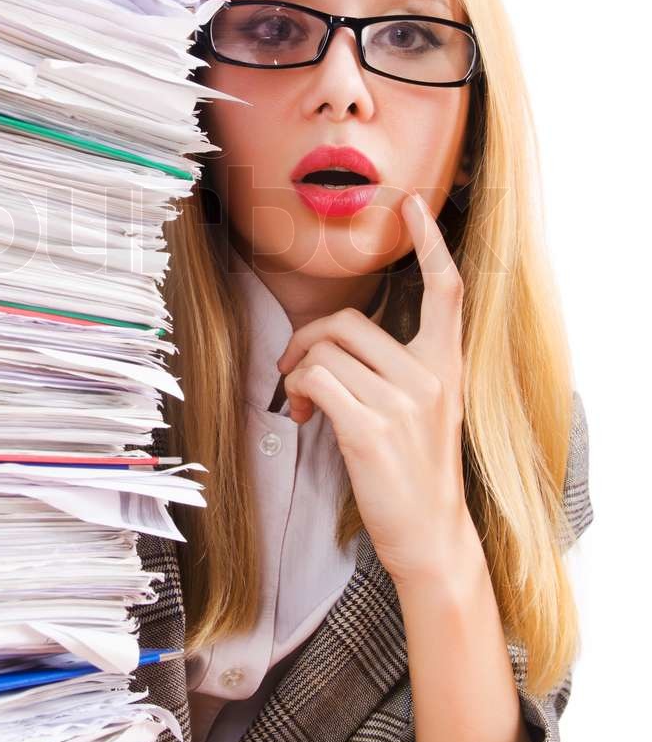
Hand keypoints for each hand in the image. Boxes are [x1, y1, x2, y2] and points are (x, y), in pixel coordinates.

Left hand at [276, 192, 473, 584]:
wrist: (430, 536)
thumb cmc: (416, 474)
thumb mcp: (425, 411)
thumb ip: (398, 371)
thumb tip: (333, 348)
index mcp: (447, 366)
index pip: (448, 291)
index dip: (432, 244)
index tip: (415, 206)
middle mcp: (430, 377)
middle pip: (348, 322)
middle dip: (307, 341)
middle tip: (294, 370)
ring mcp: (404, 403)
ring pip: (324, 352)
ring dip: (296, 375)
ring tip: (300, 406)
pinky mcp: (371, 429)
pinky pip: (314, 381)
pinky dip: (294, 393)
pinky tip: (299, 417)